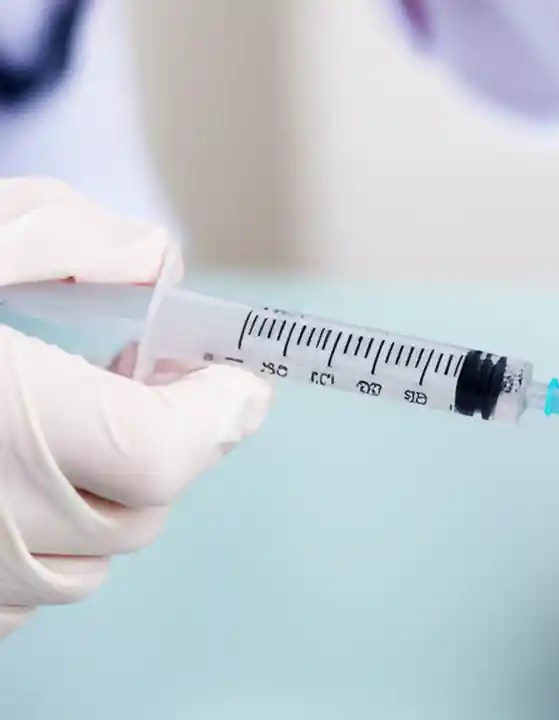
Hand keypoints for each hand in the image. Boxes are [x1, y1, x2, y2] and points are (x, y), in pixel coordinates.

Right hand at [0, 179, 270, 638]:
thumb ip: (61, 238)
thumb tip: (155, 259)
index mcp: (0, 425)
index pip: (165, 451)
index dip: (218, 412)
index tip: (238, 375)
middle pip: (142, 506)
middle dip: (168, 442)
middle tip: (155, 378)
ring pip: (92, 560)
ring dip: (111, 494)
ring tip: (75, 422)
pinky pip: (24, 592)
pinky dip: (47, 538)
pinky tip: (8, 477)